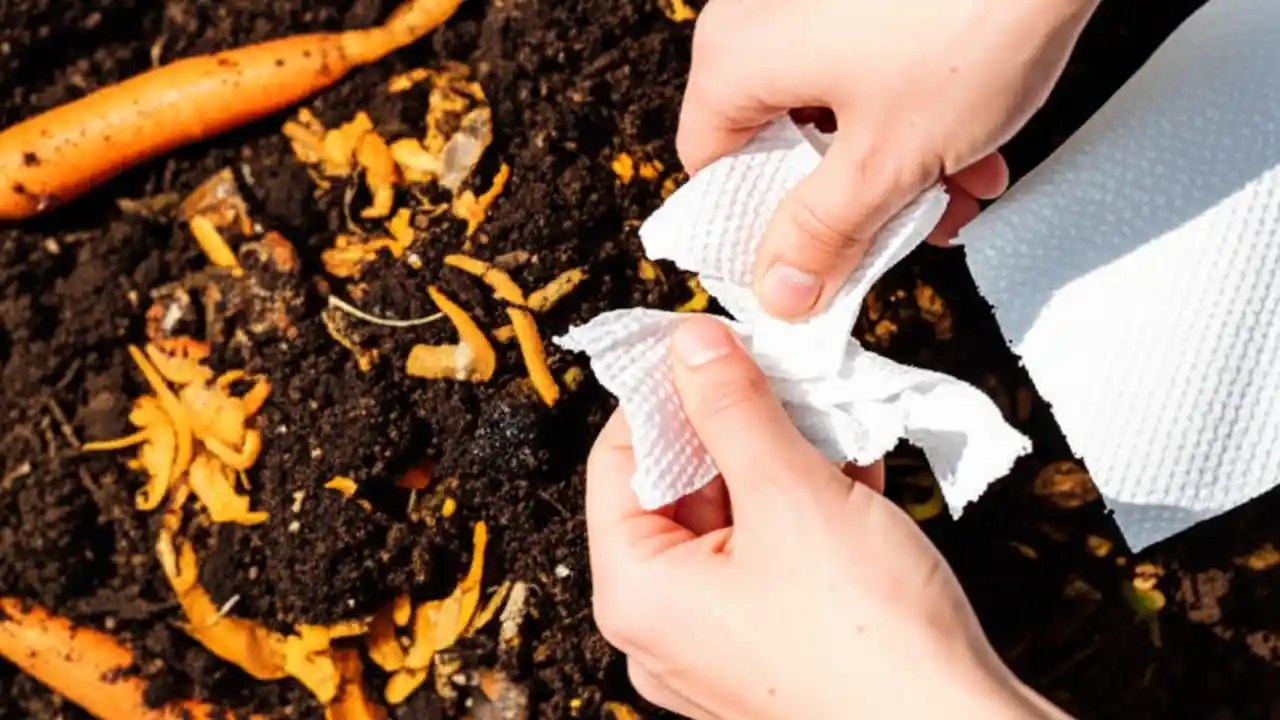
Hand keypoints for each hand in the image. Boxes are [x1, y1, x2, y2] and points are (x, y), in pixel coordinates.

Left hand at [586, 316, 1069, 718]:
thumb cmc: (871, 641)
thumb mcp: (790, 494)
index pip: (618, 462)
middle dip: (733, 424)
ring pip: (733, 522)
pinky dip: (805, 511)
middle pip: (677, 490)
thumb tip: (690, 346)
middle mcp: (665, 630)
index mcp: (637, 595)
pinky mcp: (774, 652)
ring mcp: (719, 647)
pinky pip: (771, 560)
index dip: (662, 393)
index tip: (706, 344)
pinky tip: (852, 468)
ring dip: (779, 461)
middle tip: (776, 371)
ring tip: (825, 415)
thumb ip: (732, 409)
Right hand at [678, 0, 1098, 319]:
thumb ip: (825, 234)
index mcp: (736, 57)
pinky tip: (974, 145)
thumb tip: (779, 290)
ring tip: (959, 191)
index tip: (807, 266)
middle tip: (902, 230)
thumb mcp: (888, 158)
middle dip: (850, 200)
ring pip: (832, 108)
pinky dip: (909, 112)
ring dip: (893, 164)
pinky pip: (865, 66)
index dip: (757, 228)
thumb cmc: (966, 19)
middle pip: (779, 141)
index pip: (711, 166)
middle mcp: (758, 14)